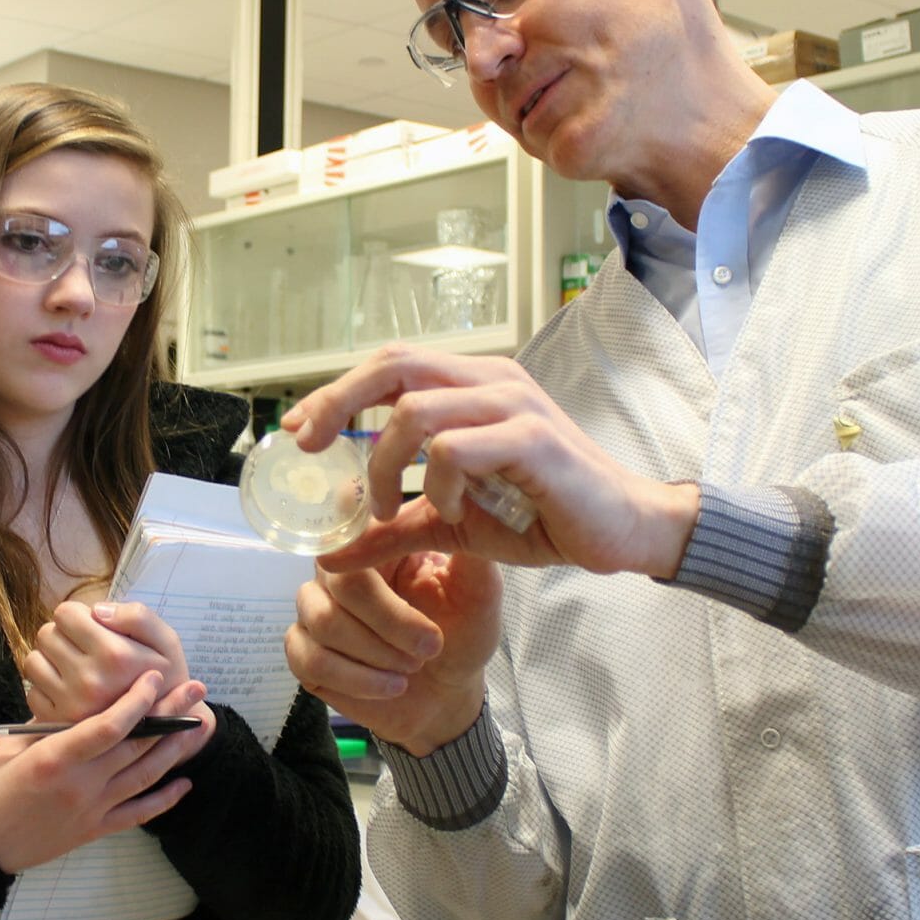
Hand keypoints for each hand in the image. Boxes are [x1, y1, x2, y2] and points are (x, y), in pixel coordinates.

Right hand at [0, 671, 212, 873]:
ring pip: (144, 777)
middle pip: (135, 745)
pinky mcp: (94, 830)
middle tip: (195, 690)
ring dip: (174, 750)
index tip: (155, 678)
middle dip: (169, 715)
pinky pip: (137, 815)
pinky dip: (164, 800)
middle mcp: (79, 784)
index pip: (106, 727)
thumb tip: (81, 698)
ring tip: (198, 726)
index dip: (136, 701)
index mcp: (54, 758)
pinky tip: (184, 783)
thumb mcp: (11, 746)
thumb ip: (48, 723)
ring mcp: (90, 810)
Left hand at [23, 600, 188, 720]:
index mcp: (114, 655)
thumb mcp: (166, 641)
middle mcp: (89, 680)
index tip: (90, 628)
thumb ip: (137, 616)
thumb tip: (96, 610)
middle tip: (83, 648)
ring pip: (33, 660)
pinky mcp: (56, 722)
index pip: (65, 613)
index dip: (77, 615)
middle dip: (63, 635)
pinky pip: (32, 691)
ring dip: (51, 660)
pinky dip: (47, 688)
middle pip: (46, 634)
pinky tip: (69, 691)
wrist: (165, 730)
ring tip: (75, 668)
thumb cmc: (164, 678)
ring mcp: (70, 704)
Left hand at [283, 344, 698, 577]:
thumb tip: (330, 554)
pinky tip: (448, 509)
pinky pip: (457, 447)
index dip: (337, 391)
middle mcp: (491, 380)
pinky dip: (437, 482)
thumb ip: (393, 530)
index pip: (390, 365)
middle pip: (394, 364)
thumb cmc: (541, 516)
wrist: (622, 531)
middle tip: (312, 447)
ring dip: (387, 463)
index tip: (298, 430)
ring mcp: (513, 404)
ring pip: (415, 408)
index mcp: (472, 385)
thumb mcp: (450, 524)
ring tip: (390, 507)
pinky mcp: (533, 438)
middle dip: (339, 403)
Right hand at [285, 551, 501, 755]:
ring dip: (376, 652)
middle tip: (430, 646)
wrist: (448, 693)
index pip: (354, 530)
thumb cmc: (463, 634)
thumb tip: (456, 508)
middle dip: (389, 620)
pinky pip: (310, 658)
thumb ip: (470, 550)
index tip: (393, 576)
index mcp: (376, 544)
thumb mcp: (480, 591)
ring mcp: (314, 609)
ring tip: (412, 667)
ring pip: (324, 621)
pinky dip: (357, 679)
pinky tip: (390, 686)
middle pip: (340, 581)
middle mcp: (337, 571)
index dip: (367, 548)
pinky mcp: (302, 652)